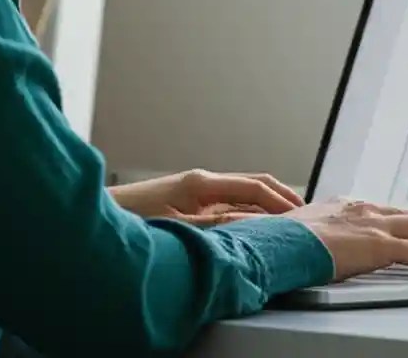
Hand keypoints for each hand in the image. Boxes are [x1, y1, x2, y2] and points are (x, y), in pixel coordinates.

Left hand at [109, 169, 303, 226]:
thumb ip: (220, 224)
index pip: (253, 187)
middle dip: (280, 194)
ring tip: (287, 216)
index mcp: (202, 183)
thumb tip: (255, 222)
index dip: (279, 201)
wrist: (102, 216)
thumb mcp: (182, 227)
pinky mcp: (189, 198)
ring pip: (242, 190)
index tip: (299, 214)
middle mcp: (202, 180)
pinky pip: (228, 199)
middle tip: (304, 211)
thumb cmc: (134, 220)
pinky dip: (248, 206)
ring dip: (266, 200)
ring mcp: (196, 187)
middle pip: (252, 182)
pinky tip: (255, 220)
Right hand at [287, 198, 407, 280]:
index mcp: (343, 206)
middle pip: (406, 215)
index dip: (395, 224)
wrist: (281, 243)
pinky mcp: (383, 245)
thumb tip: (300, 248)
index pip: (380, 212)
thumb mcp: (298, 232)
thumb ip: (310, 236)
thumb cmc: (282, 241)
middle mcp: (363, 210)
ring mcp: (375, 225)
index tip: (399, 234)